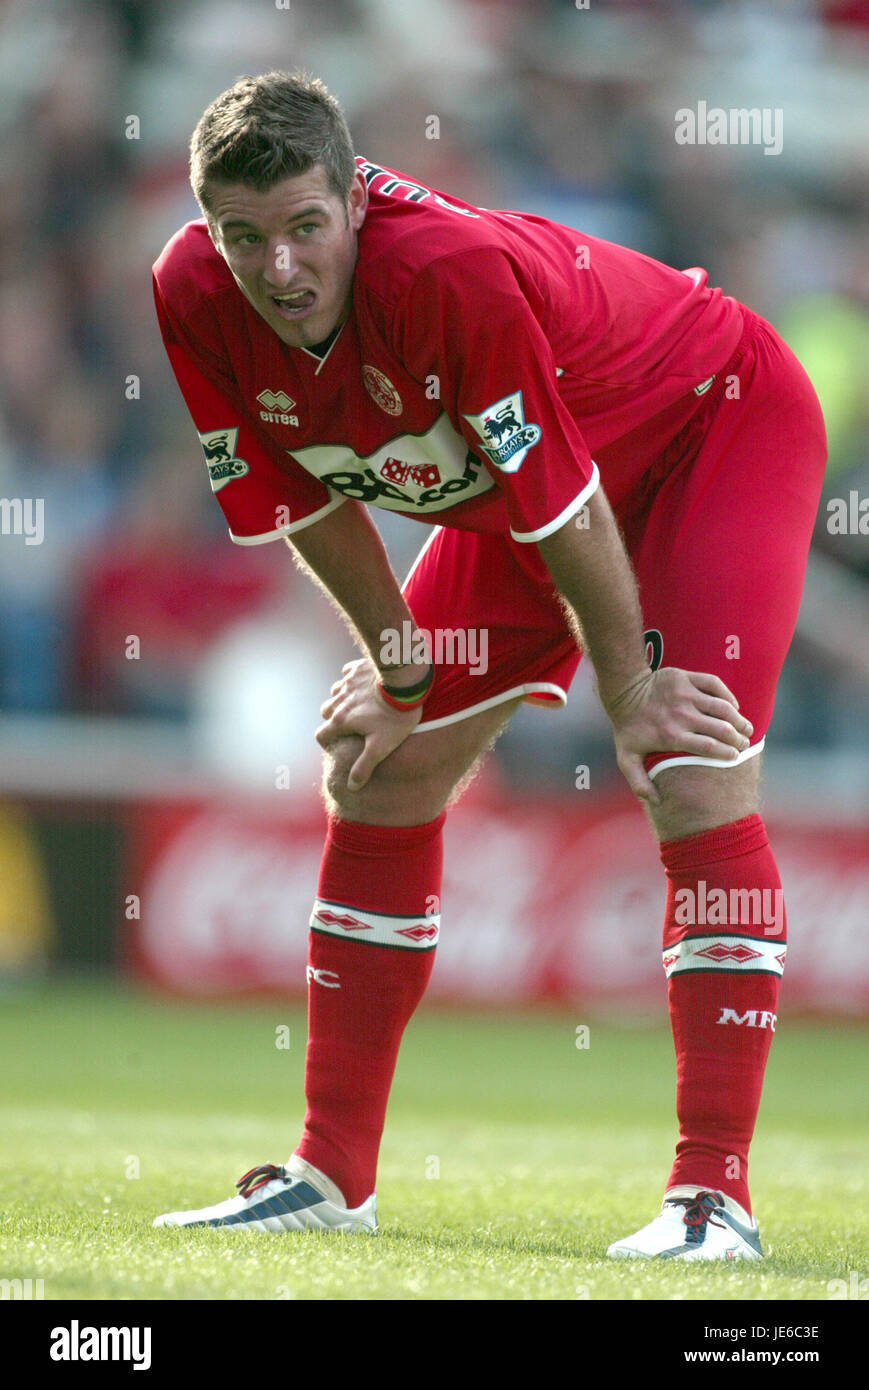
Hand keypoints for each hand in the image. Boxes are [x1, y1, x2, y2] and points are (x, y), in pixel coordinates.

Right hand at [316, 658, 423, 790]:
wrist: (404, 683)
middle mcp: (338, 701)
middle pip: (325, 712)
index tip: (339, 744)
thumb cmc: (393, 717)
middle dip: (333, 719)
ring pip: (335, 692)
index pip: (321, 735)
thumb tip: (352, 786)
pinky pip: (347, 674)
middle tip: (351, 725)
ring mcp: (346, 682)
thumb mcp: (380, 747)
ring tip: (359, 704)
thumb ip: (364, 767)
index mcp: (340, 721)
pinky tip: (365, 684)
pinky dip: (351, 680)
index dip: (327, 742)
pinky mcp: (357, 668)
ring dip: (342, 699)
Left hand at [604, 667, 753, 803]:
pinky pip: (714, 685)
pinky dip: (728, 695)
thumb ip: (639, 782)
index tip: (735, 757)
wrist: (624, 691)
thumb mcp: (627, 758)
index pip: (709, 747)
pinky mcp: (685, 677)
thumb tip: (657, 801)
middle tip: (744, 744)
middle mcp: (681, 715)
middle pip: (721, 729)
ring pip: (722, 707)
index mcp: (671, 736)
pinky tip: (734, 706)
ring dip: (739, 719)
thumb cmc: (628, 728)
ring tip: (746, 728)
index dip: (727, 754)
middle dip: (738, 739)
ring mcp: (684, 694)